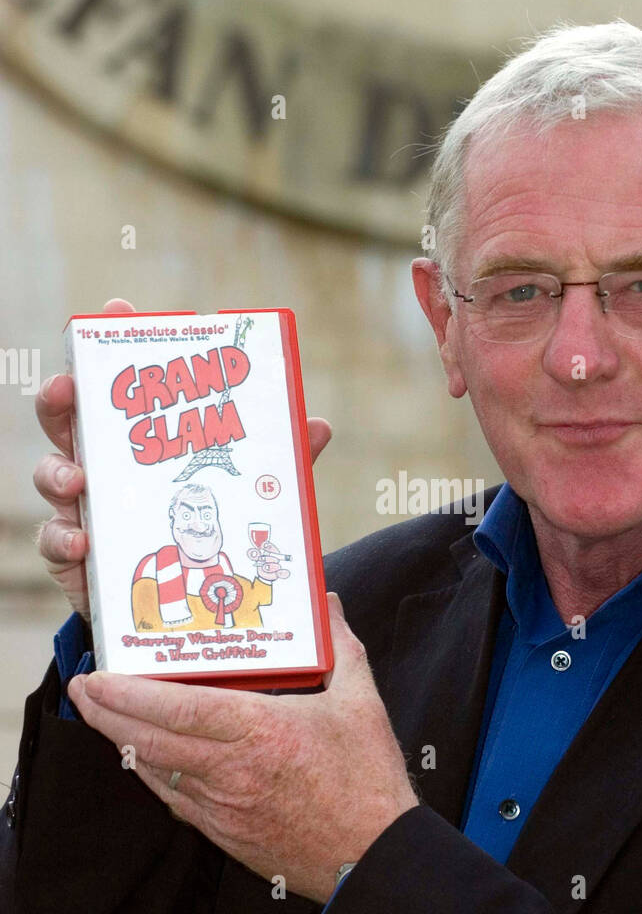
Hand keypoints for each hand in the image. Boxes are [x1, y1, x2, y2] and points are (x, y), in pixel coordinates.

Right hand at [34, 299, 331, 619]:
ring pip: (51, 476)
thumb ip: (280, 461)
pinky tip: (83, 541)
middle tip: (66, 389)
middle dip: (60, 399)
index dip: (111, 345)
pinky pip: (55, 540)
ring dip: (57, 472)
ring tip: (79, 481)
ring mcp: (82, 508)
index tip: (113, 311)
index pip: (118, 386)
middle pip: (65, 420)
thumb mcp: (248, 491)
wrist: (187, 603)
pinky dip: (63, 538)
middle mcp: (101, 465)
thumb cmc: (209, 531)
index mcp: (138, 440)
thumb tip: (319, 425)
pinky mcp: (75, 556)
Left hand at [66, 593, 419, 902]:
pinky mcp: (223, 833)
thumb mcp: (361, 702)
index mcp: (260, 731)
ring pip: (153, 771)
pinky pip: (172, 799)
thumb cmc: (369, 781)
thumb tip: (325, 602)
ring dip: (121, 741)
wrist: (372, 858)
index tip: (96, 676)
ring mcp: (222, 806)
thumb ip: (339, 645)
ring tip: (102, 714)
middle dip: (105, 713)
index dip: (126, 693)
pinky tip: (143, 757)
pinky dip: (150, 773)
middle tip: (81, 688)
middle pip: (147, 740)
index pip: (174, 709)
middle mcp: (230, 770)